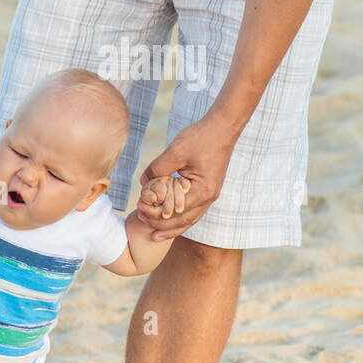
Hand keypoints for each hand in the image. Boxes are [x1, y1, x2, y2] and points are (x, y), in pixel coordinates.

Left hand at [137, 114, 237, 240]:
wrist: (222, 128)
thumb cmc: (200, 137)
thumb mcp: (175, 151)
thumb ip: (158, 168)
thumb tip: (143, 183)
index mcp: (202, 190)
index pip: (175, 211)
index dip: (156, 213)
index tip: (139, 208)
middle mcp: (209, 197)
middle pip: (183, 220)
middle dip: (161, 224)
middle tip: (141, 220)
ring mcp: (211, 195)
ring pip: (190, 219)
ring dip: (172, 227)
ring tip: (155, 234)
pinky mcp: (209, 189)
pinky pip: (194, 211)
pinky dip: (181, 218)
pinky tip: (171, 220)